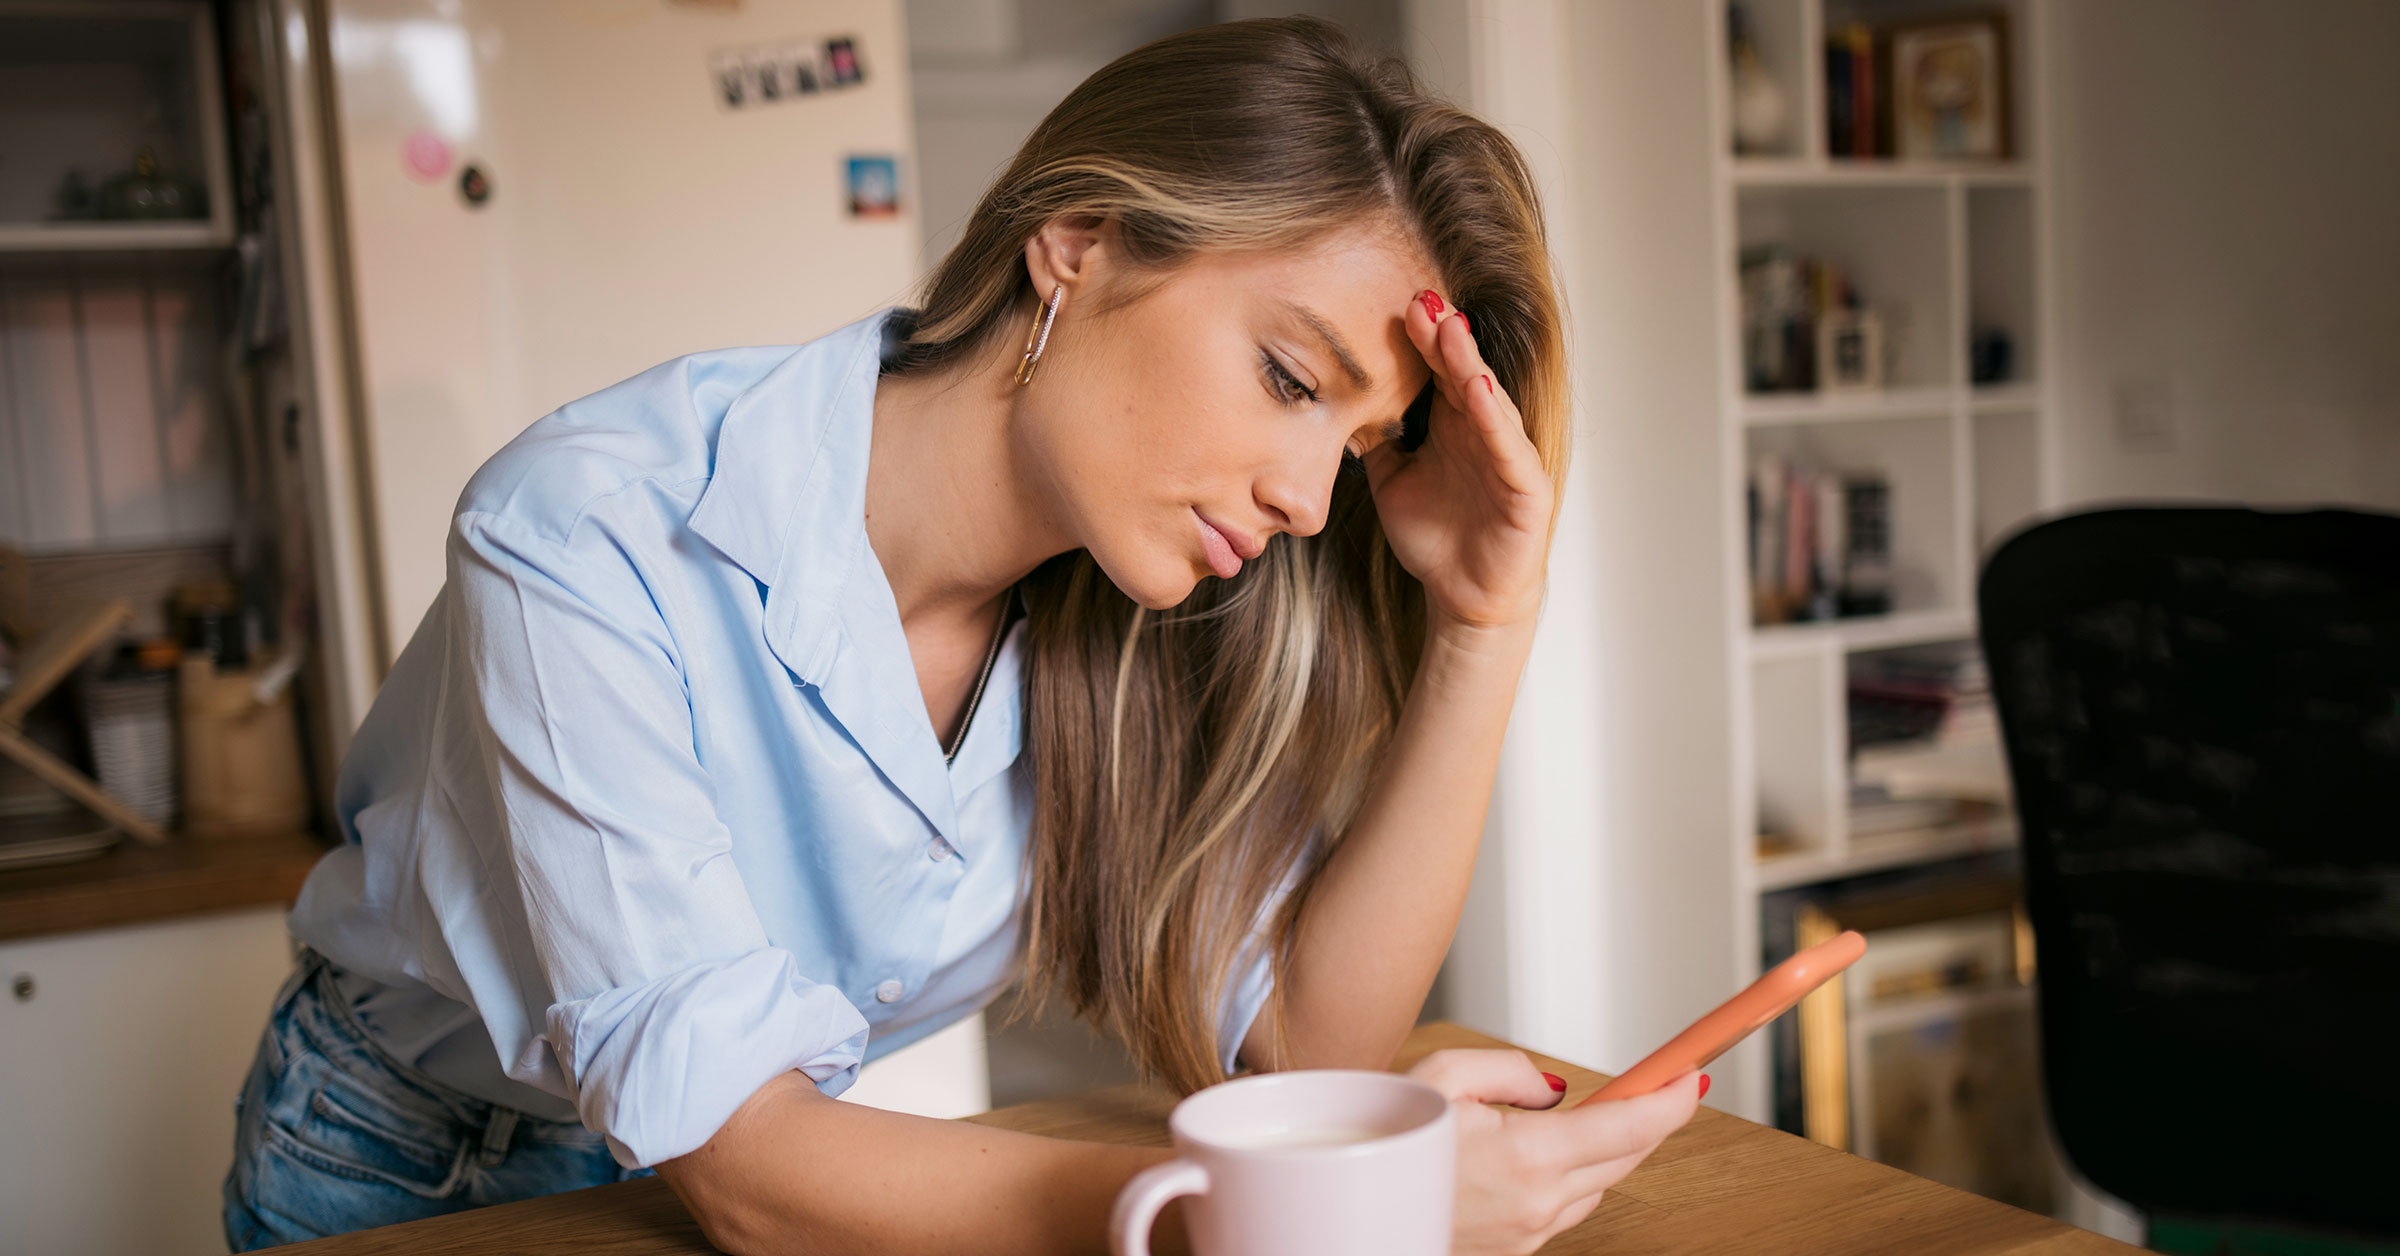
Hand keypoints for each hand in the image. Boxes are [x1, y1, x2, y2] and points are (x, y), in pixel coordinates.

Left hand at [1358, 293, 1557, 632]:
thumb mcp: (1391, 480)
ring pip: (1489, 400)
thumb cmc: (1435, 535)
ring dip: (1470, 363)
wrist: (1462, 596)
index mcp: (1453, 425)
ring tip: (1450, 329)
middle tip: (1421, 297)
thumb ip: (1374, 442)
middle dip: (1444, 336)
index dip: (1420, 339)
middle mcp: (1483, 431)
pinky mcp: (1527, 488)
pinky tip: (1478, 390)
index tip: (1396, 303)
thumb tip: (1334, 405)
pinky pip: (1510, 448)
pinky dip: (1495, 418)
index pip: (1437, 370)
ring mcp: (1509, 456)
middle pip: (1463, 372)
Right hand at [1406, 1048, 1701, 1255]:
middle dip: (1649, 1119)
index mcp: (1526, 1158)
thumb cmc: (1388, 1141)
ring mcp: (1527, 1235)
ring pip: (1596, 1187)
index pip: (1628, 1128)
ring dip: (1607, 1151)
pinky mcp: (1515, 1251)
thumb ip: (1510, 1070)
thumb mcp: (1440, 1074)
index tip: (1694, 1078)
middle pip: (1625, 1160)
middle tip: (1664, 1084)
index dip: (1670, 1100)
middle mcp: (1536, 1205)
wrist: (1349, 1211)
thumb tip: (1556, 1090)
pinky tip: (1542, 1154)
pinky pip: (1564, 1209)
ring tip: (1586, 1117)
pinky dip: (1570, 1178)